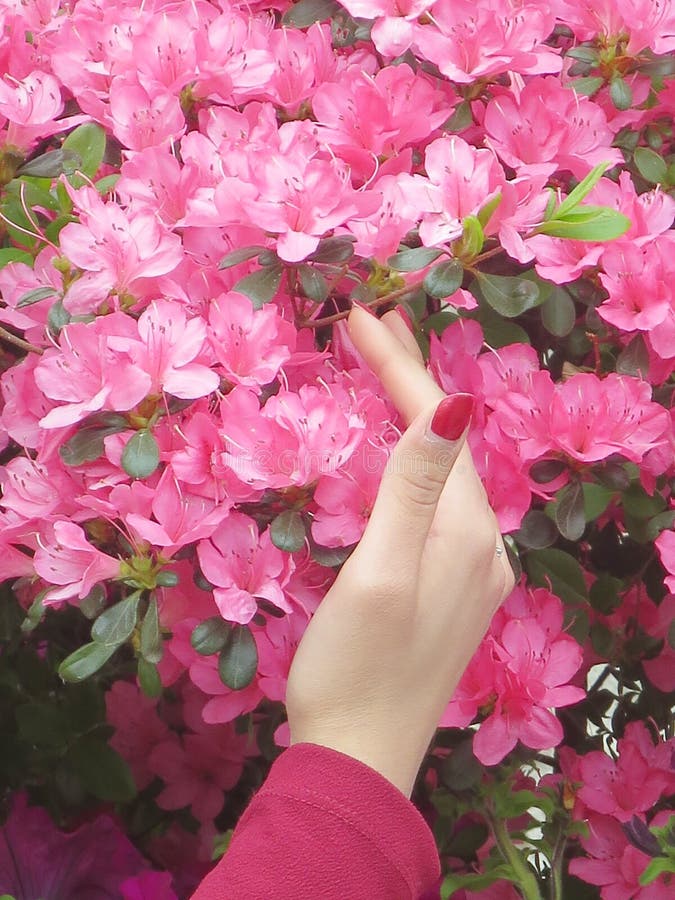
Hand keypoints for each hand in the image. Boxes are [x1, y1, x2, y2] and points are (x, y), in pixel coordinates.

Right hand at [286, 306, 513, 795]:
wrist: (359, 760)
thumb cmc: (354, 670)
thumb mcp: (378, 574)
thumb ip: (414, 489)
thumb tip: (454, 405)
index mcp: (468, 534)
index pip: (437, 427)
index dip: (399, 368)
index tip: (360, 316)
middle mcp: (483, 546)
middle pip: (448, 443)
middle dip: (410, 380)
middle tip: (375, 325)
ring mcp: (471, 571)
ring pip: (445, 473)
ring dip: (415, 418)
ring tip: (386, 370)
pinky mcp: (450, 591)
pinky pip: (438, 505)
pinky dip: (415, 464)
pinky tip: (400, 455)